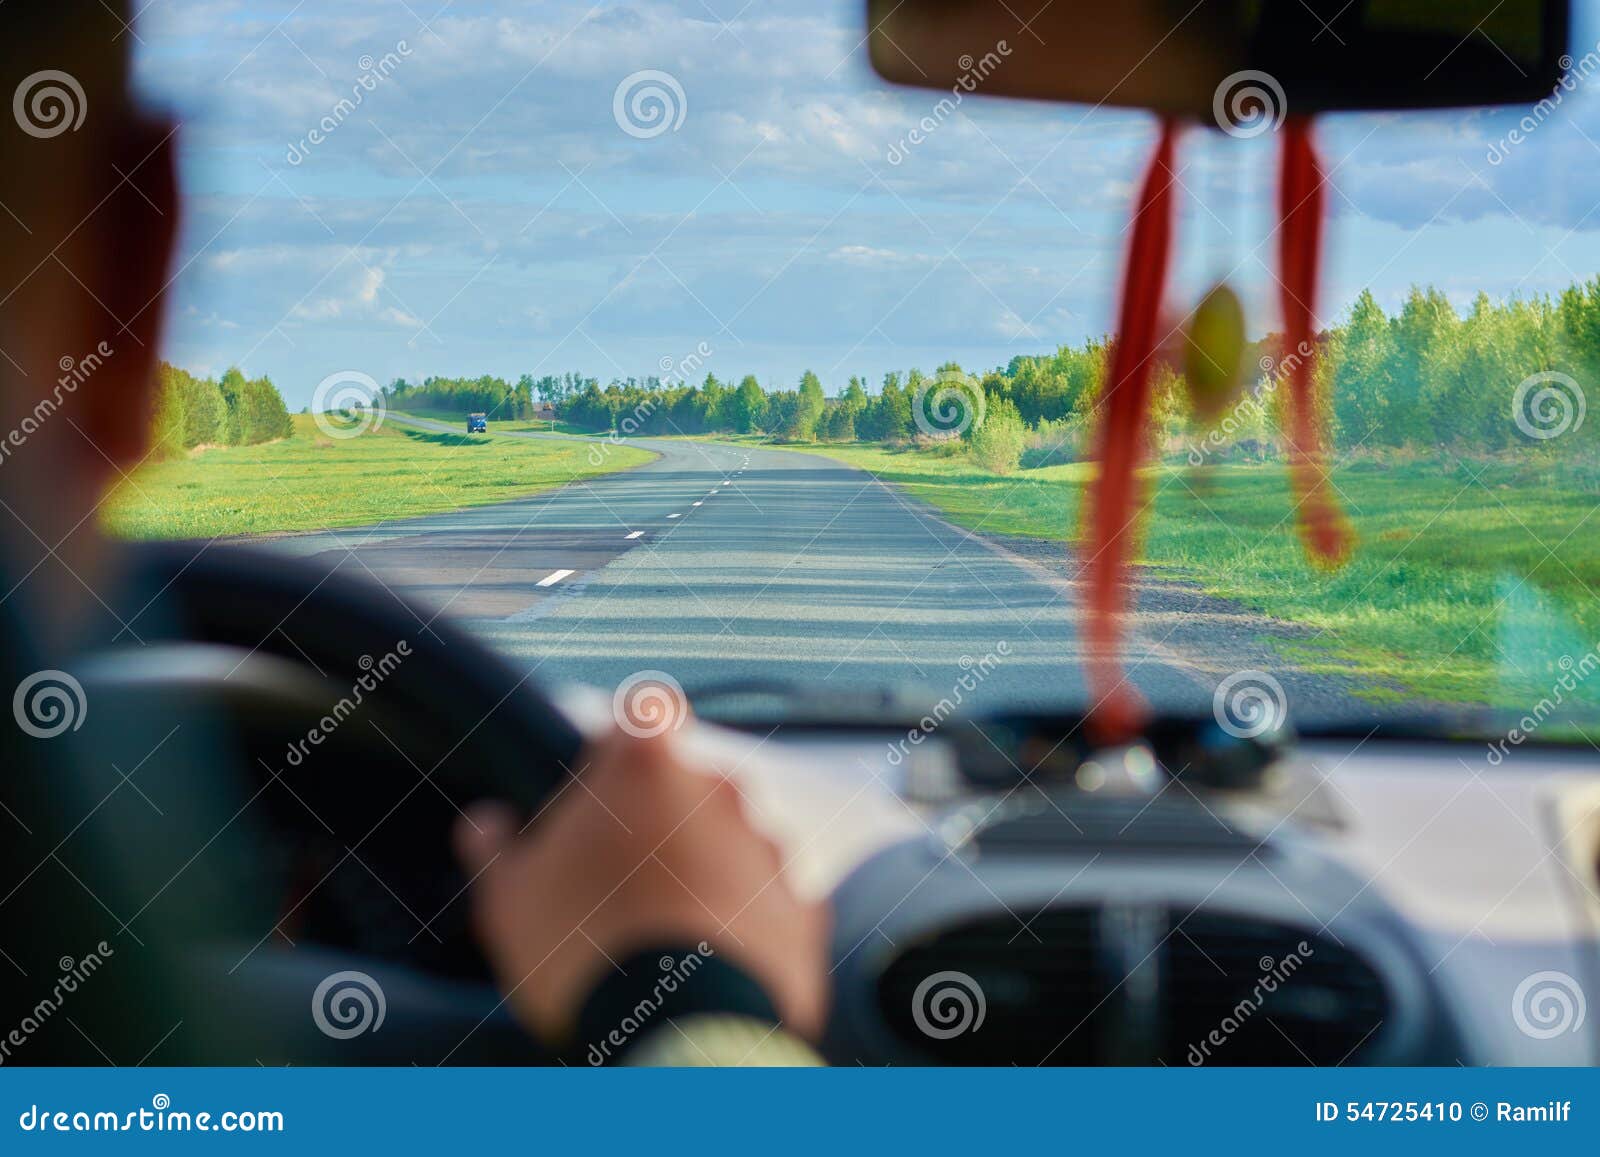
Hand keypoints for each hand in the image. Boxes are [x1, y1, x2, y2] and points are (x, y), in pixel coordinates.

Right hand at [454, 726, 830, 1043]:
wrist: (681, 1038)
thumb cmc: (586, 953)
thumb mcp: (509, 899)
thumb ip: (496, 847)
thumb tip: (486, 825)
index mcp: (646, 767)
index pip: (646, 707)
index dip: (626, 736)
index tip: (607, 774)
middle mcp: (719, 791)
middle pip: (687, 785)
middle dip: (658, 820)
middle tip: (618, 878)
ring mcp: (768, 848)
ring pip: (730, 842)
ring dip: (702, 872)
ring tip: (660, 935)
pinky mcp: (801, 909)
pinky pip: (766, 902)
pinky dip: (742, 922)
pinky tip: (704, 963)